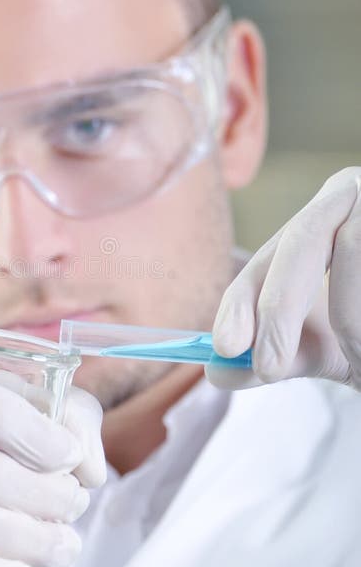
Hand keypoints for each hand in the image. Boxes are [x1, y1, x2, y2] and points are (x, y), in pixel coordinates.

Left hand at [207, 167, 360, 392]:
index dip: (241, 300)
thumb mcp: (331, 342)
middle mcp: (352, 194)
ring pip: (352, 254)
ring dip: (352, 322)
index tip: (226, 347)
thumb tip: (218, 372)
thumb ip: (280, 351)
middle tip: (270, 366)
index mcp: (319, 219)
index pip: (267, 257)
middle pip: (302, 241)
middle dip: (279, 310)